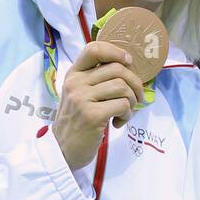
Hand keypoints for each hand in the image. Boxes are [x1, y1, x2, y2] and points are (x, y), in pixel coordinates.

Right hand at [51, 40, 145, 171]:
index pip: (94, 48)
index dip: (116, 51)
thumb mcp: (80, 94)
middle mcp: (76, 83)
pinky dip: (127, 115)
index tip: (128, 62)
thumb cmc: (77, 121)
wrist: (62, 150)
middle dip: (135, 83)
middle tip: (137, 98)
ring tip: (125, 112)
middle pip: (118, 69)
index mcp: (74, 74)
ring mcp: (82, 99)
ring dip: (132, 101)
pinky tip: (118, 122)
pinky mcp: (92, 115)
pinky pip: (123, 105)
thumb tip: (129, 67)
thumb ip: (97, 80)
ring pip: (123, 87)